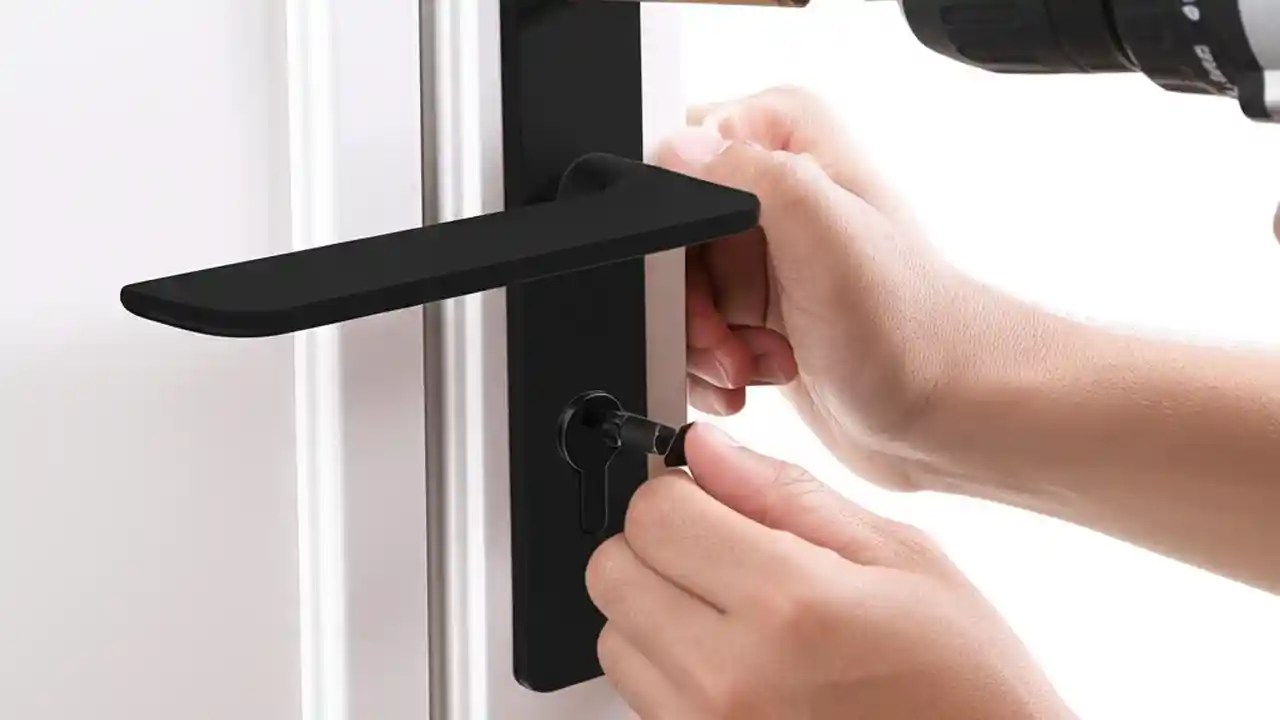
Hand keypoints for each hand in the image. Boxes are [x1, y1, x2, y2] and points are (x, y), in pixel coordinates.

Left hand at [587, 425, 1073, 719]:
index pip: (653, 513)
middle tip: (719, 553)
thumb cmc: (966, 684)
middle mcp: (732, 678)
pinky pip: (639, 698)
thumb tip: (707, 451)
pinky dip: (669, 670)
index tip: (707, 499)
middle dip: (657, 546)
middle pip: (612, 572)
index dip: (678, 491)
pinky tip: (737, 665)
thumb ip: (787, 497)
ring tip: (736, 618)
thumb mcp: (902, 560)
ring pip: (613, 638)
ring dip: (655, 612)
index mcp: (789, 604)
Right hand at [656, 87, 1051, 488]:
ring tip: (756, 361)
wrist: (940, 409)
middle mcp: (767, 189)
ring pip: (671, 296)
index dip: (676, 231)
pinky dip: (711, 367)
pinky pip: (689, 335)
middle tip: (728, 337)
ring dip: (702, 344)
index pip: (676, 160)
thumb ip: (748, 172)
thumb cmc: (909, 325)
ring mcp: (756, 254)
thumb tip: (677, 149)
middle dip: (689, 304)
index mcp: (782, 139)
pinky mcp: (750, 310)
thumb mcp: (825, 231)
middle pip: (665, 238)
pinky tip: (759, 373)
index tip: (708, 280)